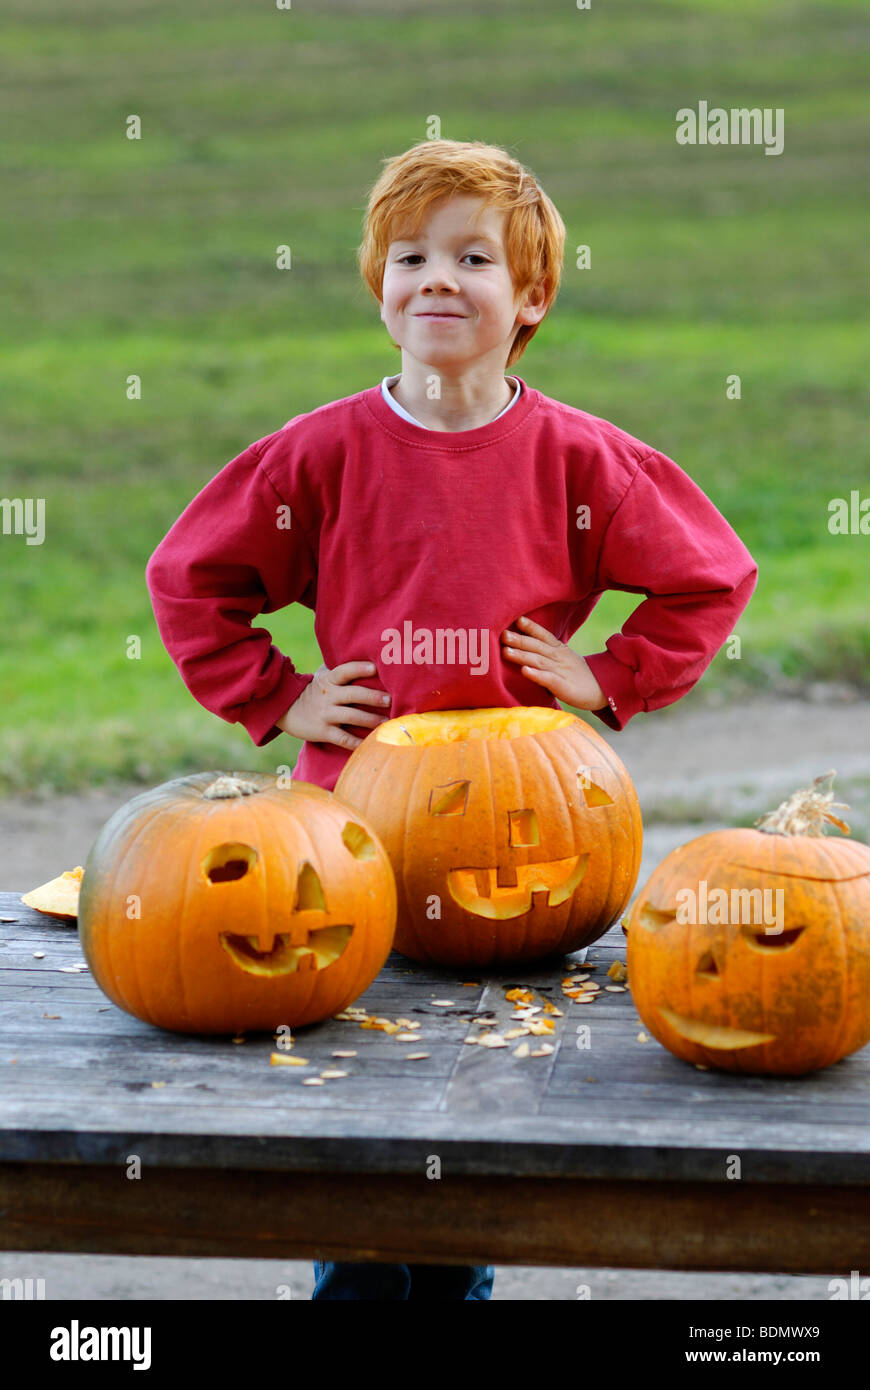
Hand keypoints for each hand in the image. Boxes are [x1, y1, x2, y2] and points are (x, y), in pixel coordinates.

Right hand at [276, 661, 391, 749]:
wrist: (286, 710)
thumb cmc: (314, 691)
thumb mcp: (322, 677)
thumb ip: (341, 670)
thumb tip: (367, 658)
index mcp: (329, 680)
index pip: (345, 671)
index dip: (359, 669)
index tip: (375, 668)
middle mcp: (328, 696)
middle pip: (353, 694)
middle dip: (372, 697)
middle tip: (390, 700)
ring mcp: (325, 714)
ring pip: (351, 716)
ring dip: (370, 720)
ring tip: (387, 722)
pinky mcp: (323, 731)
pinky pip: (343, 738)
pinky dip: (357, 742)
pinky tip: (370, 743)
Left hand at [500, 615, 607, 709]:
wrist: (603, 690)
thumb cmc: (577, 675)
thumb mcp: (563, 659)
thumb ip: (545, 653)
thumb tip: (523, 646)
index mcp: (559, 650)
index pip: (544, 636)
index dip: (532, 627)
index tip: (518, 619)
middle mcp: (558, 658)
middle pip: (537, 647)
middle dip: (520, 640)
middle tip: (503, 634)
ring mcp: (561, 672)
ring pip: (539, 661)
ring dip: (522, 655)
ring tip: (506, 651)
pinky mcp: (563, 687)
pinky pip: (548, 679)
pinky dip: (536, 675)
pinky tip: (524, 671)